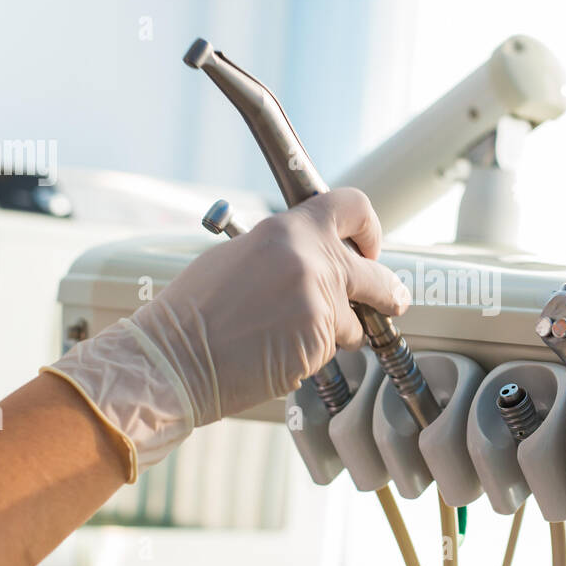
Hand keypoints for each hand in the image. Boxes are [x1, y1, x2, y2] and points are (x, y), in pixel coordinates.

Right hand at [45, 188, 410, 478]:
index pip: (354, 207)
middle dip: (387, 292)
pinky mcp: (319, 340)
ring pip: (358, 320)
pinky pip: (335, 346)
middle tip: (390, 301)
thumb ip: (289, 251)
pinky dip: (316, 351)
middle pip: (376, 274)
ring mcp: (319, 302)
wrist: (175, 357)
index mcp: (289, 229)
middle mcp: (311, 259)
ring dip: (341, 330)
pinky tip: (281, 351)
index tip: (368, 249)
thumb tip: (320, 257)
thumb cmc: (197, 311)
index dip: (369, 230)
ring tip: (295, 333)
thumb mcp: (243, 255)